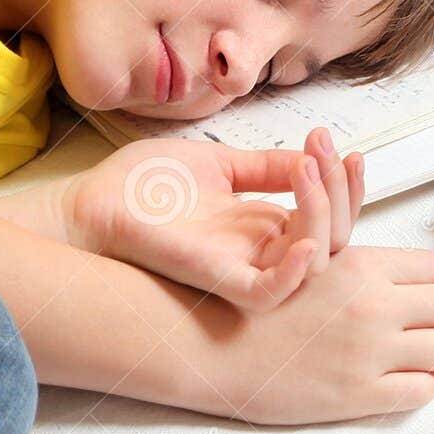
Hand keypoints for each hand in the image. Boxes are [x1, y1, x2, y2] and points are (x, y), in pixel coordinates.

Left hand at [61, 126, 363, 310]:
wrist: (91, 203)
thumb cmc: (140, 187)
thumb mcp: (218, 164)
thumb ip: (265, 166)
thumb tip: (310, 155)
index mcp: (259, 227)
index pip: (326, 216)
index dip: (342, 182)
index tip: (330, 140)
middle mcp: (257, 251)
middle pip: (333, 238)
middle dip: (341, 190)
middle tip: (323, 148)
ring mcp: (241, 268)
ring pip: (315, 261)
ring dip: (323, 212)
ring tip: (305, 168)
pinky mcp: (218, 282)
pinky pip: (272, 293)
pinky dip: (296, 270)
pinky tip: (303, 237)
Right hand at [197, 242, 433, 424]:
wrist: (210, 347)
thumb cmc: (246, 306)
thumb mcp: (301, 261)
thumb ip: (351, 263)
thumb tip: (388, 270)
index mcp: (361, 266)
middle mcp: (374, 306)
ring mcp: (371, 353)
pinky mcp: (360, 395)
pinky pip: (423, 390)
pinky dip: (428, 383)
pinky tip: (415, 377)